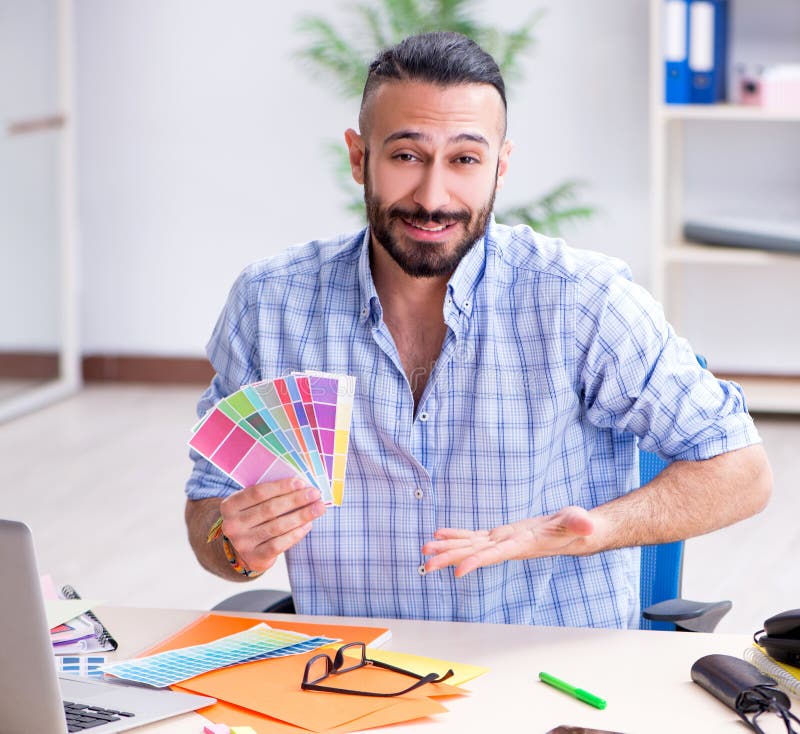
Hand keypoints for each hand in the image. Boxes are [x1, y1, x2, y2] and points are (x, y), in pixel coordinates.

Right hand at [219, 477, 325, 573]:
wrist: (241, 549)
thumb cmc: (252, 519)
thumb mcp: (251, 505)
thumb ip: (268, 495)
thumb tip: (300, 486)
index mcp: (230, 505)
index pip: (258, 492)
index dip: (281, 487)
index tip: (301, 483)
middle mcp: (232, 525)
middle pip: (270, 509)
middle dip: (296, 500)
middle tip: (315, 494)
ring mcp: (242, 543)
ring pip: (277, 526)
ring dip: (301, 516)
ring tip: (318, 508)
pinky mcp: (254, 557)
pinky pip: (279, 544)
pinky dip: (296, 534)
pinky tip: (308, 525)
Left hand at [421, 506, 594, 576]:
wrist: (573, 532)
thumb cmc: (577, 526)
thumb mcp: (579, 521)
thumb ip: (581, 523)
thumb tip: (588, 524)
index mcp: (522, 545)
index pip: (495, 555)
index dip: (476, 561)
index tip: (457, 571)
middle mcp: (507, 546)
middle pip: (474, 554)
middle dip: (450, 559)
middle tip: (425, 563)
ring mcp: (501, 541)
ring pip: (469, 546)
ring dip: (446, 549)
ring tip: (424, 550)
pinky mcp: (500, 535)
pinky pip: (473, 536)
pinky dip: (456, 535)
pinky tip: (439, 535)